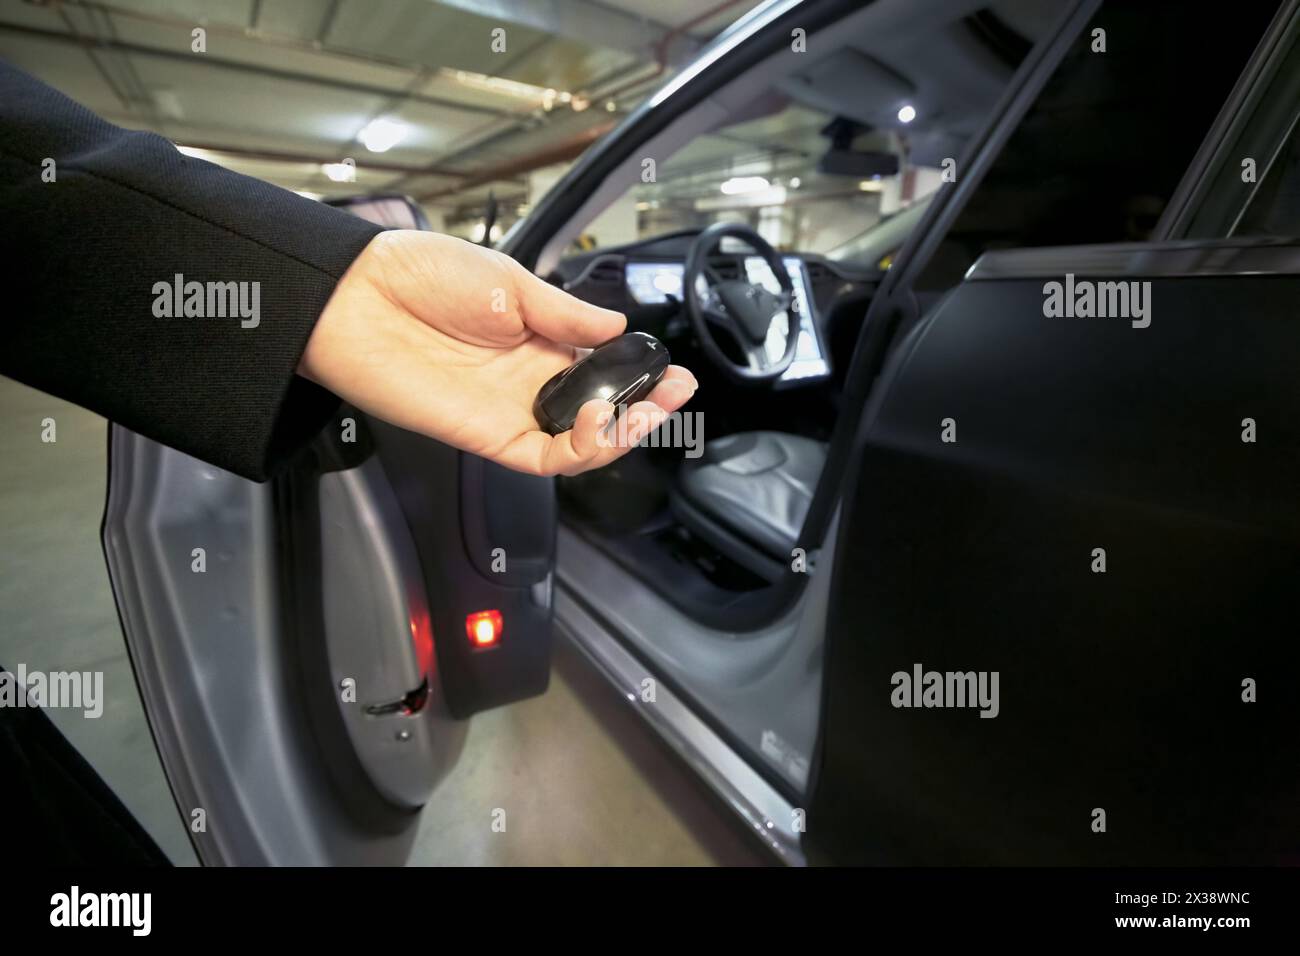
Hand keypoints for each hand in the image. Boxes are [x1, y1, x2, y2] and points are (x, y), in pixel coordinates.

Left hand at [299, 230, 696, 475]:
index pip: (602, 368)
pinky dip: (578, 448)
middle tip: (675, 395)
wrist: (355, 295)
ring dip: (620, 434)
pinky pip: (542, 458)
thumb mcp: (508, 280)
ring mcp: (507, 410)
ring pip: (578, 444)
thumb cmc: (417, 275)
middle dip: (644, 408)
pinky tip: (596, 419)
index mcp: (538, 338)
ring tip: (647, 413)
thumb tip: (616, 327)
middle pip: (599, 411)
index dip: (639, 374)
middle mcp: (526, 380)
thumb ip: (565, 313)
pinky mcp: (484, 435)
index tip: (673, 370)